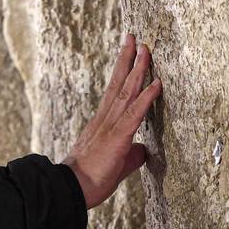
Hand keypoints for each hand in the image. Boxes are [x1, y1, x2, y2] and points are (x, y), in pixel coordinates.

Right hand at [63, 34, 161, 208]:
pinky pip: (134, 114)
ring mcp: (110, 127)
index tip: (128, 52)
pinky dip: (146, 97)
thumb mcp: (117, 165)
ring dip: (138, 70)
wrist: (71, 190)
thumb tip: (143, 149)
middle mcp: (105, 120)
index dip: (122, 71)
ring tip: (146, 50)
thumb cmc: (89, 181)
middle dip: (128, 59)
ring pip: (126, 92)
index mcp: (102, 124)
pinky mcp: (117, 138)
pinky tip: (157, 83)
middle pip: (118, 83)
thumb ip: (131, 154)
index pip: (114, 91)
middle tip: (135, 38)